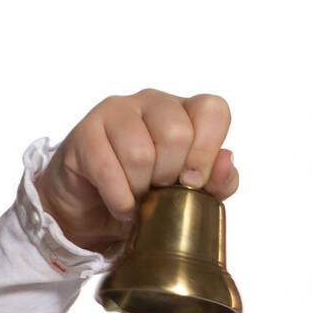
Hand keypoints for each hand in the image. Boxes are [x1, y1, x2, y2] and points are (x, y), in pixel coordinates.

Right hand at [34, 88, 238, 253]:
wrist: (96, 211)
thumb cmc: (150, 195)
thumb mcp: (192, 195)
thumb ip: (219, 181)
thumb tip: (226, 159)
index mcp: (186, 112)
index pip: (213, 110)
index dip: (208, 150)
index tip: (193, 183)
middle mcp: (153, 102)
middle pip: (176, 133)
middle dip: (170, 176)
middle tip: (159, 192)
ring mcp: (117, 111)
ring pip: (140, 152)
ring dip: (140, 189)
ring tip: (138, 198)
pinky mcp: (85, 131)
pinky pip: (107, 167)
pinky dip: (118, 198)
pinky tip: (121, 205)